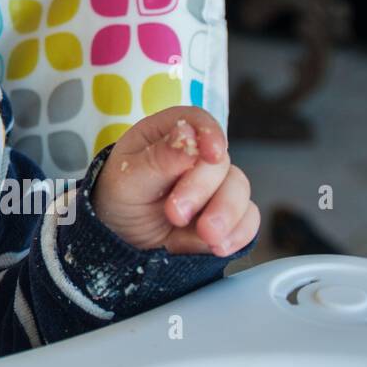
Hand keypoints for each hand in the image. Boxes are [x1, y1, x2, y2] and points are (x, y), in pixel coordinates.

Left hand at [90, 106, 258, 257]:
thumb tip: (187, 135)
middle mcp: (195, 156)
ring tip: (204, 235)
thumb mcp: (127, 179)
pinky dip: (238, 233)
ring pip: (239, 190)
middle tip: (175, 213)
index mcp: (166, 135)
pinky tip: (218, 245)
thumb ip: (158, 158)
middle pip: (219, 162)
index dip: (209, 133)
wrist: (121, 242)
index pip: (197, 121)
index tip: (212, 154)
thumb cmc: (118, 199)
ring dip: (225, 214)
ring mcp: (214, 187)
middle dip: (201, 190)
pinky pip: (248, 219)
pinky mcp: (227, 216)